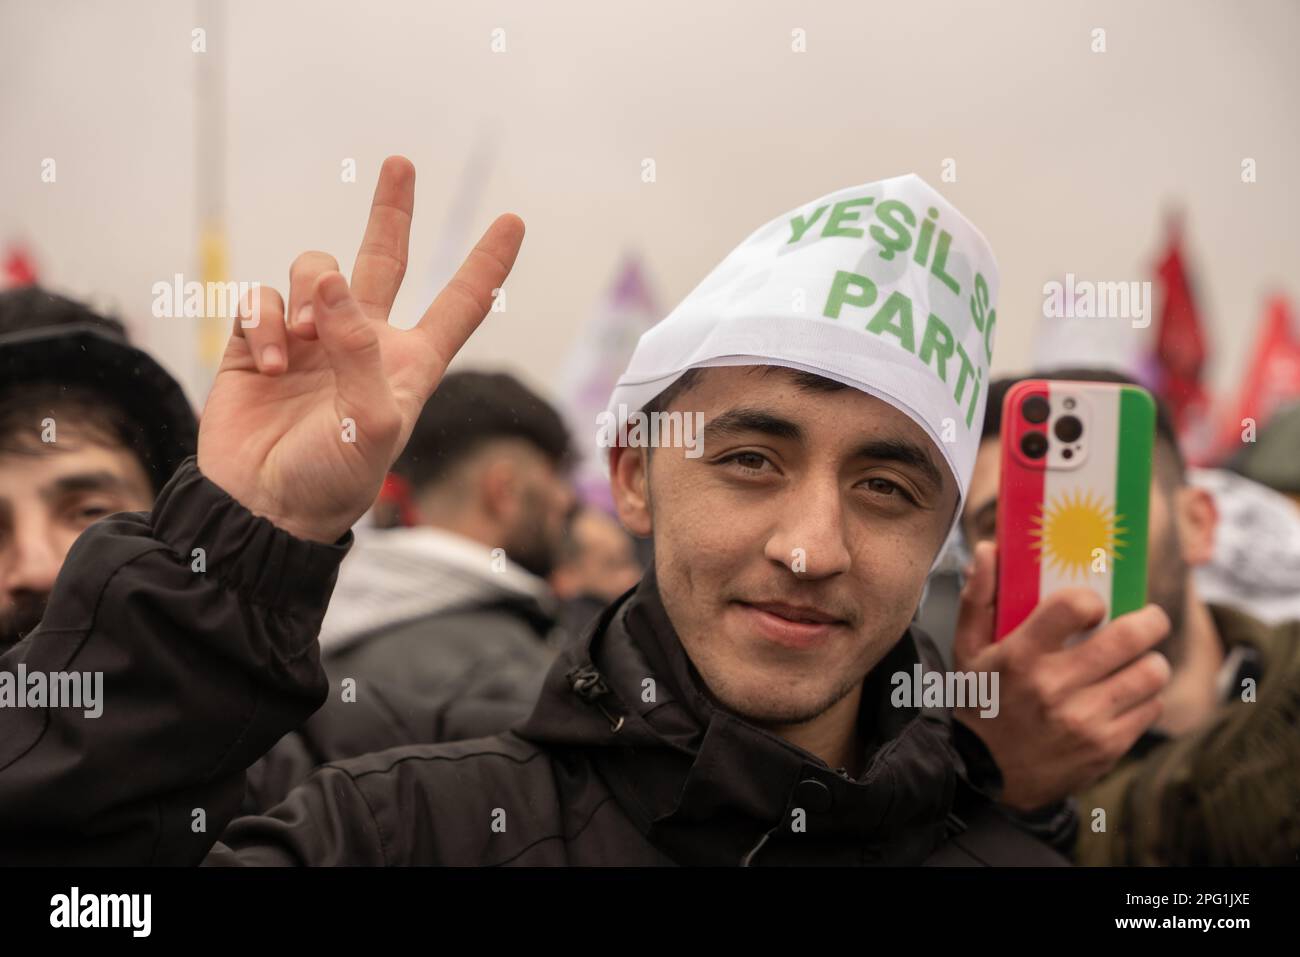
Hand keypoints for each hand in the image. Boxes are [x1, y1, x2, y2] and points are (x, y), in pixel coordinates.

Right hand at [197, 156, 523, 542]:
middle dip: (393, 212)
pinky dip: (262, 323)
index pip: (459, 304)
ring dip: (306, 296)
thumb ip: (359, 350)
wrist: (259, 509)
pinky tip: (267, 365)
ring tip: (299, 347)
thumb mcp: (369, 424)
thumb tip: (331, 282)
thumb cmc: (330, 481)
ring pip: (314, 271)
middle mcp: (362, 341)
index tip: (514, 222)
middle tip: (401, 163)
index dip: (487, 265)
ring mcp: (310, 338)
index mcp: (408, 363)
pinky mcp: (258, 342)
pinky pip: (260, 298)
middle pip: (385, 260)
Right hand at [952, 541, 1171, 810]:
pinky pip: (1151, 709)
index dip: (1093, 600)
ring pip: (1151, 673)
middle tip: (1147, 621)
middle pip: (1132, 636)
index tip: (1094, 607)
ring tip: (1138, 660)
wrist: (981, 777)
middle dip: (1149, 621)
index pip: (1076, 605)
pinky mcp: (1105, 747)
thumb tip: (991, 549)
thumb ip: (979, 597)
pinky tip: (1126, 696)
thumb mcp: (967, 650)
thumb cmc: (979, 702)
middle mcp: (1055, 686)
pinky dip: (1145, 698)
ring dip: (1150, 662)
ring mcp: (1085, 720)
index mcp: (1021, 655)